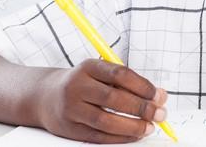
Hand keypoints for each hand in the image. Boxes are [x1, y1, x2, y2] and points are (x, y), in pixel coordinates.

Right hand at [37, 59, 167, 142]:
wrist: (45, 96)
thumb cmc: (82, 83)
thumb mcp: (98, 73)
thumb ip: (125, 82)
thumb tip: (158, 96)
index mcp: (88, 67)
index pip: (120, 74)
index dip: (143, 86)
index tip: (159, 95)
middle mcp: (77, 86)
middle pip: (113, 98)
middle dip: (141, 108)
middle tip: (160, 113)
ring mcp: (72, 108)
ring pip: (105, 120)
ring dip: (132, 126)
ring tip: (149, 127)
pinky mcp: (70, 128)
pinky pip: (98, 136)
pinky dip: (119, 137)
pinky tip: (134, 135)